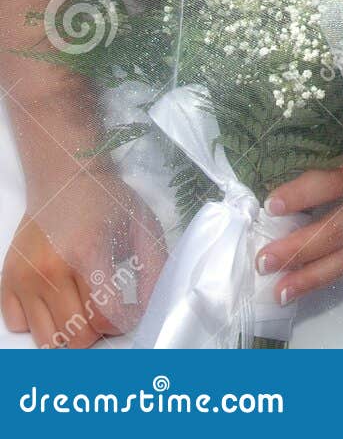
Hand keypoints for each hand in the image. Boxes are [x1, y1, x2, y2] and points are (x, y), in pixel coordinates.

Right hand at [1, 168, 166, 348]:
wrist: (65, 175)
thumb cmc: (105, 200)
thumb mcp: (142, 226)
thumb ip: (153, 270)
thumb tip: (148, 310)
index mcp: (87, 253)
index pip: (104, 318)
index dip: (122, 324)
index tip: (127, 312)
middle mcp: (51, 269)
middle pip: (76, 337)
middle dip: (98, 332)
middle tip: (105, 311)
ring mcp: (25, 277)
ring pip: (47, 340)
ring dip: (69, 333)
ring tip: (81, 308)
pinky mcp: (8, 279)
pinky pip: (19, 325)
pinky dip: (38, 322)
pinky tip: (55, 300)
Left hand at [257, 152, 342, 305]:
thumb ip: (321, 172)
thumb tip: (276, 199)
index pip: (332, 183)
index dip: (301, 195)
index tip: (270, 206)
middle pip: (337, 229)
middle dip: (298, 248)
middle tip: (264, 261)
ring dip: (309, 277)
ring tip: (280, 291)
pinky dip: (324, 280)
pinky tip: (301, 289)